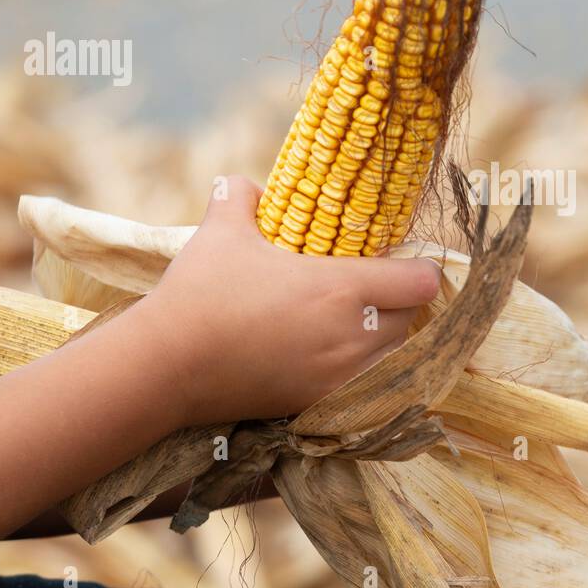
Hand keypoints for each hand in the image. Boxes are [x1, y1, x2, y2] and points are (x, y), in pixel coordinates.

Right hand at [132, 176, 441, 427]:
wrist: (166, 366)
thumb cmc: (200, 293)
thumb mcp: (221, 231)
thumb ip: (240, 196)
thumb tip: (247, 184)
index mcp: (342, 289)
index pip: (422, 282)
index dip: (418, 269)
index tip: (398, 260)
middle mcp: (353, 337)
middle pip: (412, 319)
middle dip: (401, 302)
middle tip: (374, 286)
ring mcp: (338, 376)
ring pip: (390, 355)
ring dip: (383, 336)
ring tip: (352, 319)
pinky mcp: (318, 404)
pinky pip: (362, 385)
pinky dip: (358, 368)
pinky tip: (327, 352)